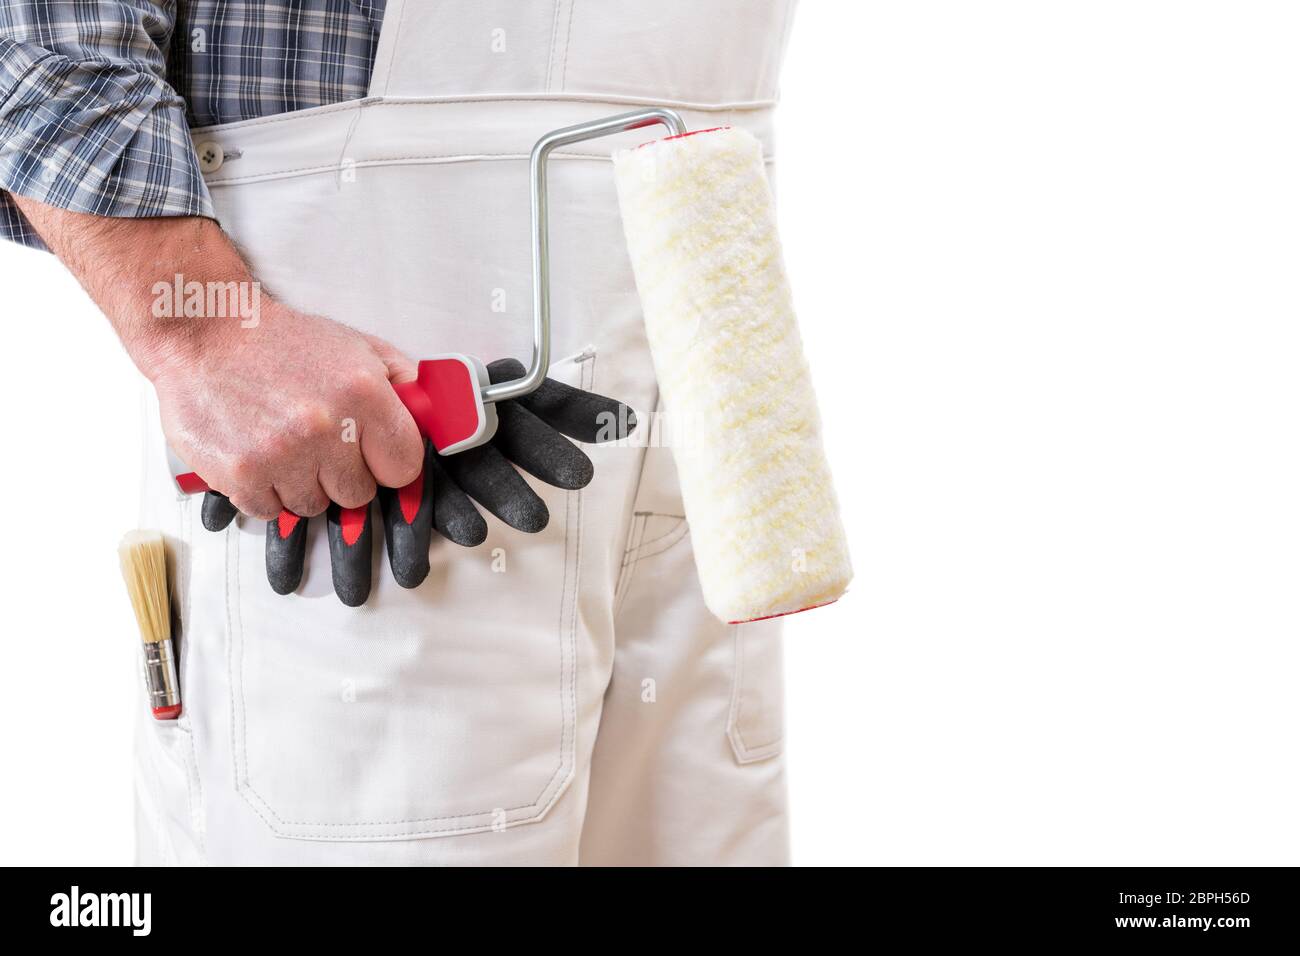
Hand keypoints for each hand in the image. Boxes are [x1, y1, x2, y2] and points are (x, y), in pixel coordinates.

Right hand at [152, 302, 423, 518]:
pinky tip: (258, 454)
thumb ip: (403, 381)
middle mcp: (326, 427)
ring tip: (283, 443)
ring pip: (314, 505)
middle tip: (318, 442)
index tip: (374, 455)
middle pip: (359, 493)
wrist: (204, 333)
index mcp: (362, 394)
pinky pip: (272, 510)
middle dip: (342, 474)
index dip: (388, 464)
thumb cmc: (281, 342)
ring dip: (302, 483)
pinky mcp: (241, 474)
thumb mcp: (356, 346)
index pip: (404, 467)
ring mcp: (282, 454)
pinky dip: (265, 491)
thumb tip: (437, 416)